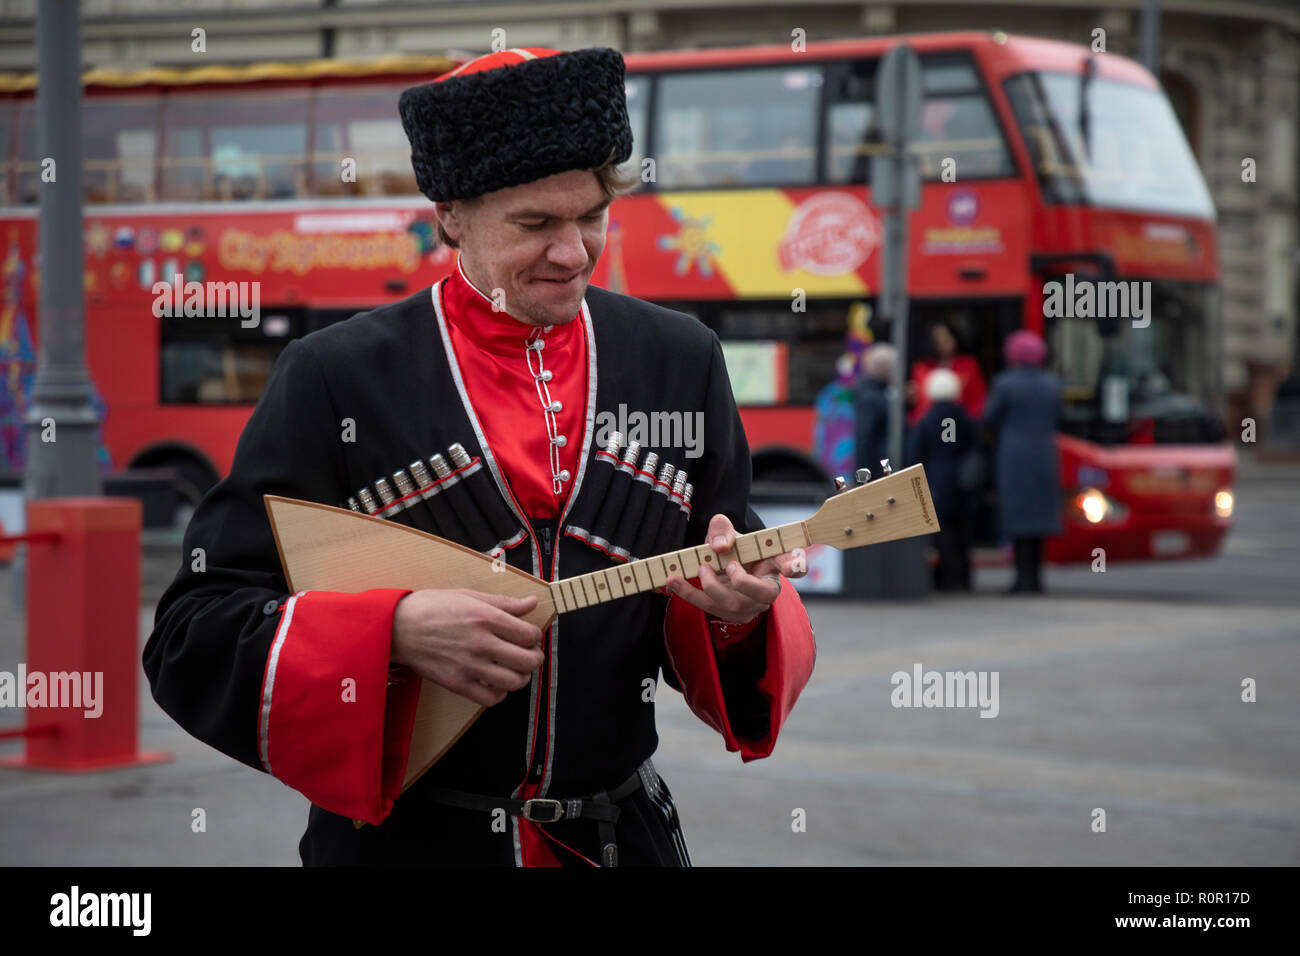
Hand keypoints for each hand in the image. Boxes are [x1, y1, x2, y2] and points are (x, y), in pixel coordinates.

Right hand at [390, 589, 544, 706]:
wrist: (397, 627)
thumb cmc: (432, 607)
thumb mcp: (469, 596)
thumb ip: (504, 602)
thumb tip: (532, 603)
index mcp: (486, 618)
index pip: (529, 635)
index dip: (535, 637)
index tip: (529, 636)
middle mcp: (480, 643)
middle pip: (527, 661)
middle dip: (534, 658)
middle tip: (529, 655)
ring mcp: (469, 666)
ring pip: (513, 682)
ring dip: (520, 677)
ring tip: (514, 670)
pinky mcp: (456, 684)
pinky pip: (491, 698)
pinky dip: (500, 693)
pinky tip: (495, 683)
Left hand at [664, 514, 806, 624]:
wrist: (722, 567)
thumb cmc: (734, 551)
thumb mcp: (730, 534)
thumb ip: (723, 530)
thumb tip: (719, 546)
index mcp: (775, 564)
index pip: (795, 565)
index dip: (797, 565)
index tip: (793, 566)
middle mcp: (766, 589)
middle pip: (762, 593)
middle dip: (744, 582)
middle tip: (729, 566)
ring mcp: (748, 605)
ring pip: (733, 604)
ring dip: (712, 587)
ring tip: (701, 568)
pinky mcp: (727, 614)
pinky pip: (707, 607)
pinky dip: (687, 593)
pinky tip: (672, 581)